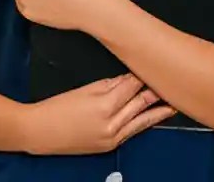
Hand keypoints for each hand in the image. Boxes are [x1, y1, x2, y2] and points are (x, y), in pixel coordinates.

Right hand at [22, 74, 175, 154]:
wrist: (40, 132)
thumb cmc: (54, 109)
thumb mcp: (81, 91)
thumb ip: (106, 85)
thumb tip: (125, 80)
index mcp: (104, 105)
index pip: (131, 87)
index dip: (142, 77)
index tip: (153, 67)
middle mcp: (112, 123)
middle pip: (140, 104)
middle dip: (155, 92)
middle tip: (170, 83)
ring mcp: (113, 137)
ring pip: (142, 121)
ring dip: (158, 111)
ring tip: (173, 103)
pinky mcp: (110, 146)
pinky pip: (132, 132)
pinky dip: (143, 123)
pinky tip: (152, 118)